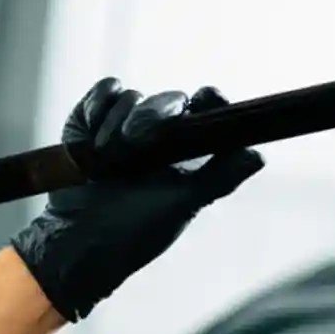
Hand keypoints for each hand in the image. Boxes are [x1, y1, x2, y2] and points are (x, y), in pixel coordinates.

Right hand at [11, 77, 264, 321]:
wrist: (76, 240)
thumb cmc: (135, 230)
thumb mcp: (184, 205)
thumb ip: (221, 177)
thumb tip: (258, 155)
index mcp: (191, 150)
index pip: (210, 110)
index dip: (211, 99)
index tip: (206, 97)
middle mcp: (162, 134)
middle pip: (170, 101)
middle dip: (152, 118)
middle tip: (136, 145)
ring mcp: (125, 125)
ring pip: (133, 97)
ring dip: (115, 126)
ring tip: (106, 162)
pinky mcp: (92, 120)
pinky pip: (103, 93)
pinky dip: (96, 108)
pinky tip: (90, 136)